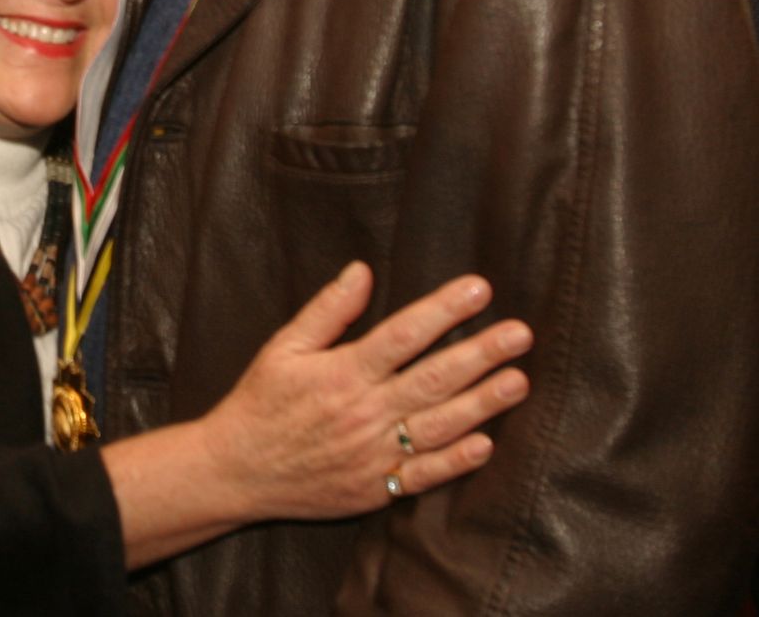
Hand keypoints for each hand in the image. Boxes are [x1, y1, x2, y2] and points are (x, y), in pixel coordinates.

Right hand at [200, 262, 531, 524]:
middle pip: (433, 378)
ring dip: (483, 403)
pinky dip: (456, 461)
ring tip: (519, 380)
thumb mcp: (283, 347)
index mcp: (341, 372)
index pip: (403, 334)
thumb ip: (326, 310)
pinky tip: (486, 444)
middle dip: (481, 353)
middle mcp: (363, 412)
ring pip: (439, 425)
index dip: (443, 310)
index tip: (479, 289)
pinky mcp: (376, 488)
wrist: (236, 470)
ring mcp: (372, 453)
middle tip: (522, 334)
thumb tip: (362, 270)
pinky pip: (424, 475)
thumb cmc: (260, 401)